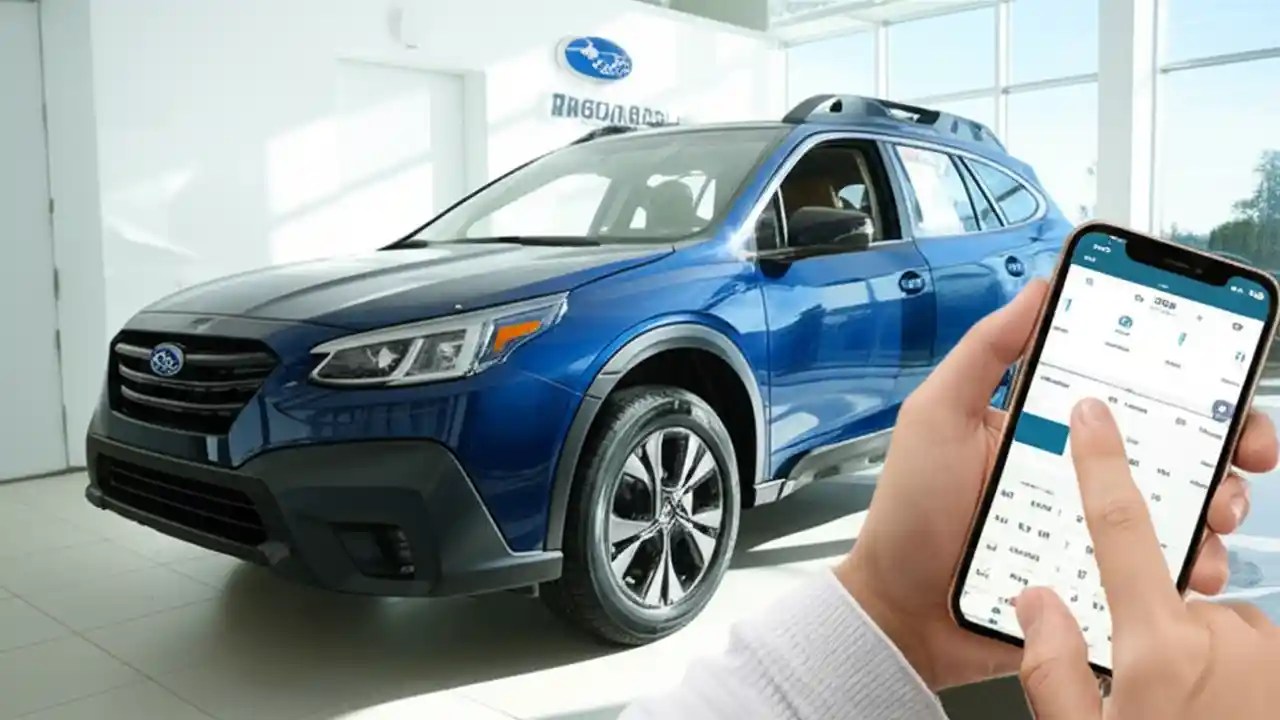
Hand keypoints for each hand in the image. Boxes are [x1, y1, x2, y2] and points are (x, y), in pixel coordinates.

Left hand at [834, 279, 1277, 690]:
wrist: (899, 609)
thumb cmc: (910, 511)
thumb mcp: (937, 416)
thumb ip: (984, 353)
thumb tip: (1039, 288)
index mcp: (1050, 427)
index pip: (1129, 391)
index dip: (1184, 380)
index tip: (1223, 374)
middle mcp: (1081, 475)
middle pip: (1176, 449)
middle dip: (1226, 443)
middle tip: (1244, 451)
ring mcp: (1093, 530)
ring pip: (1181, 511)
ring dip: (1217, 506)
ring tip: (1214, 513)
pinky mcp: (1098, 583)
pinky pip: (1158, 574)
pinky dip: (1187, 570)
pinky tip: (1189, 568)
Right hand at [1017, 398, 1279, 718]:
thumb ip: (1051, 667)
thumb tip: (1036, 604)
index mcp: (1160, 649)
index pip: (1124, 531)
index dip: (1103, 465)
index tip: (1096, 416)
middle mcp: (1226, 641)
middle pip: (1173, 597)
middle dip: (1155, 631)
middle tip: (1150, 698)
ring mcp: (1271, 657)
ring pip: (1218, 632)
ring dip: (1202, 666)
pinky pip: (1255, 657)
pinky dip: (1238, 682)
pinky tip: (1221, 719)